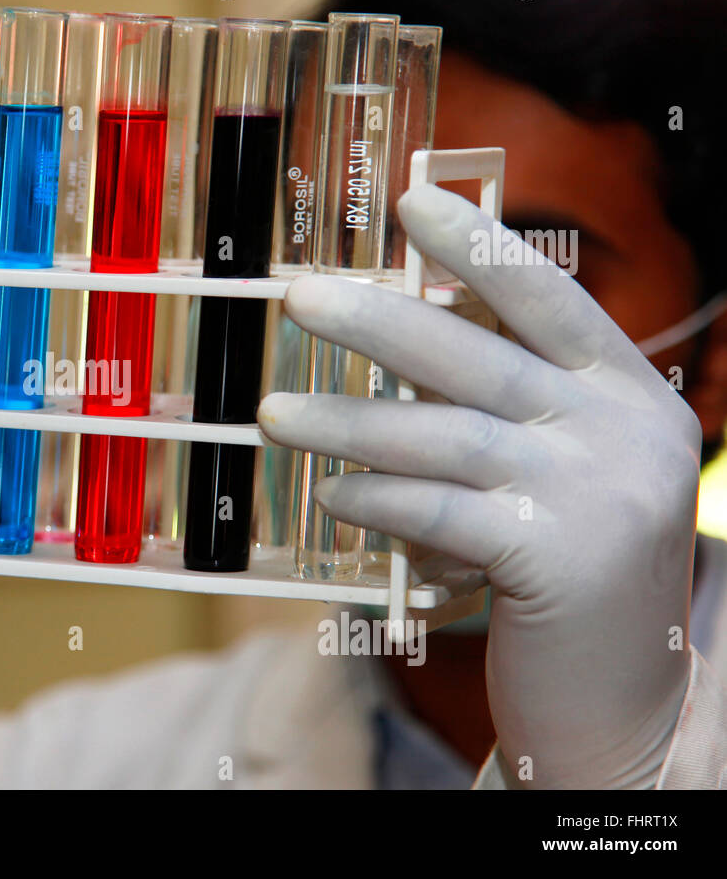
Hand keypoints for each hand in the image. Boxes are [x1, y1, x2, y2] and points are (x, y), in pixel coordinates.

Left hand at [258, 185, 697, 787]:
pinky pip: (440, 511)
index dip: (478, 245)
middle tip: (297, 297)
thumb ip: (502, 406)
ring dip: (346, 422)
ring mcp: (600, 494)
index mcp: (630, 394)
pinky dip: (375, 498)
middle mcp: (626, 432)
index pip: (549, 298)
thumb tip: (400, 333)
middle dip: (379, 322)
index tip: (410, 201)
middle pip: (481, 356)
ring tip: (271, 415)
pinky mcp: (559, 558)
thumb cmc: (572, 572)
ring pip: (446, 436)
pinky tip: (328, 493)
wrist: (625, 700)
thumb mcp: (561, 473)